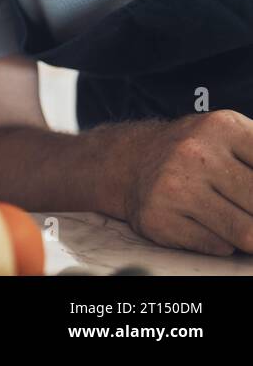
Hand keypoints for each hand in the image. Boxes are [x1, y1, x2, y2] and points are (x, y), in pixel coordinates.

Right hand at [123, 110, 252, 254]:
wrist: (131, 161)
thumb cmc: (197, 152)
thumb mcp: (234, 137)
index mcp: (223, 127)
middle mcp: (195, 154)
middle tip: (247, 208)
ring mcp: (174, 187)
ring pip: (246, 233)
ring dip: (250, 233)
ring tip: (241, 221)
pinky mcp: (160, 218)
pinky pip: (217, 245)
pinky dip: (223, 241)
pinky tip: (209, 223)